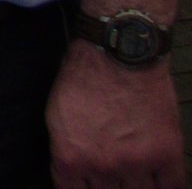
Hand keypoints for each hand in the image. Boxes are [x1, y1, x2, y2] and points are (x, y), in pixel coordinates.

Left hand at [49, 41, 185, 186]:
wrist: (118, 55)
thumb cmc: (83, 78)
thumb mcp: (57, 117)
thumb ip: (66, 152)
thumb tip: (75, 175)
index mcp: (72, 158)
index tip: (88, 185)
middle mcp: (104, 167)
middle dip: (108, 188)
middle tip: (112, 176)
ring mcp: (137, 164)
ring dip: (135, 188)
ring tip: (133, 176)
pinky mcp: (166, 156)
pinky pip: (173, 188)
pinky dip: (166, 188)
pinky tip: (159, 182)